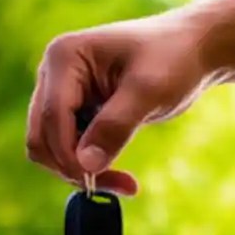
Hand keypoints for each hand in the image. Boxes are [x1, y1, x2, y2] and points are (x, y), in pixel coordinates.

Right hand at [26, 12, 215, 195]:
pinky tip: (120, 174)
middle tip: (120, 186)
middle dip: (73, 167)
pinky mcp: (74, 110)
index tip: (99, 181)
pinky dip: (88, 165)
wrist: (192, 48)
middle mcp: (52, 73)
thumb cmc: (173, 59)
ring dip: (81, 171)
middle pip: (42, 137)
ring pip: (51, 148)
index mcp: (64, 57)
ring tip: (125, 183)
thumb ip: (115, 126)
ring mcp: (60, 92)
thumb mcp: (149, 91)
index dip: (70, 156)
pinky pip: (68, 148)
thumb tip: (85, 165)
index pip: (52, 118)